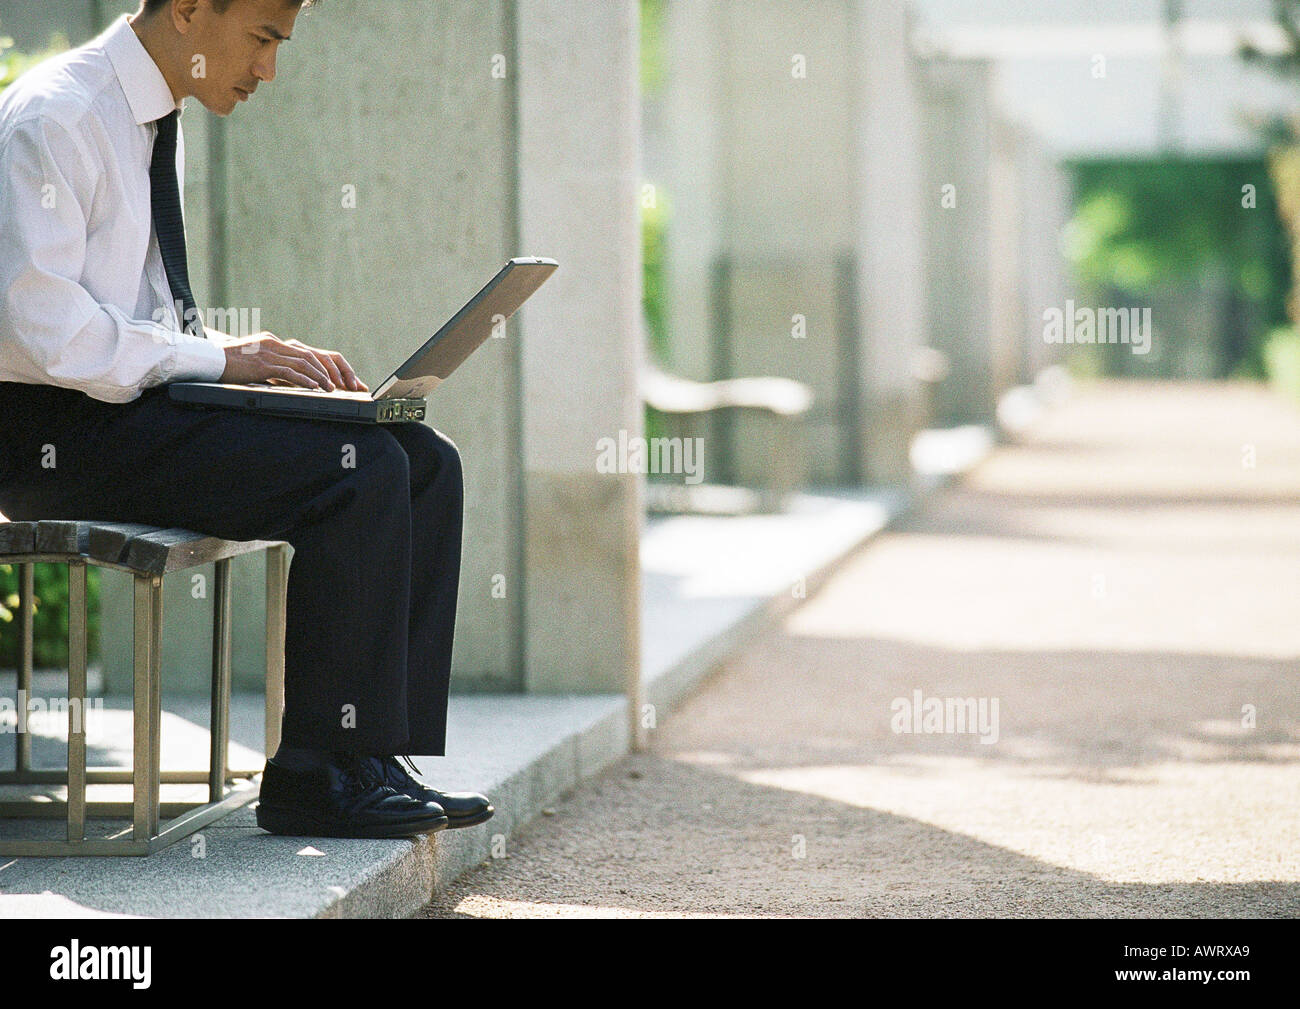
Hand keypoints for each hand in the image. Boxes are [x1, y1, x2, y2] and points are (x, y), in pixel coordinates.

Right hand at [219, 333, 368, 391]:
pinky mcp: (263, 364)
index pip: (302, 352)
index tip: (331, 376)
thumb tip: (283, 379)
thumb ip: (268, 365)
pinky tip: (315, 388)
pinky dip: (306, 380)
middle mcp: (273, 344)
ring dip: (320, 377)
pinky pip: (290, 372)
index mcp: (272, 342)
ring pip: (303, 363)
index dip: (320, 364)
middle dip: (326, 370)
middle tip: (337, 383)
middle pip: (308, 356)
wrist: (207, 359)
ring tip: (331, 388)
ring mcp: (269, 353)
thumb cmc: (227, 363)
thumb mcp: (252, 361)